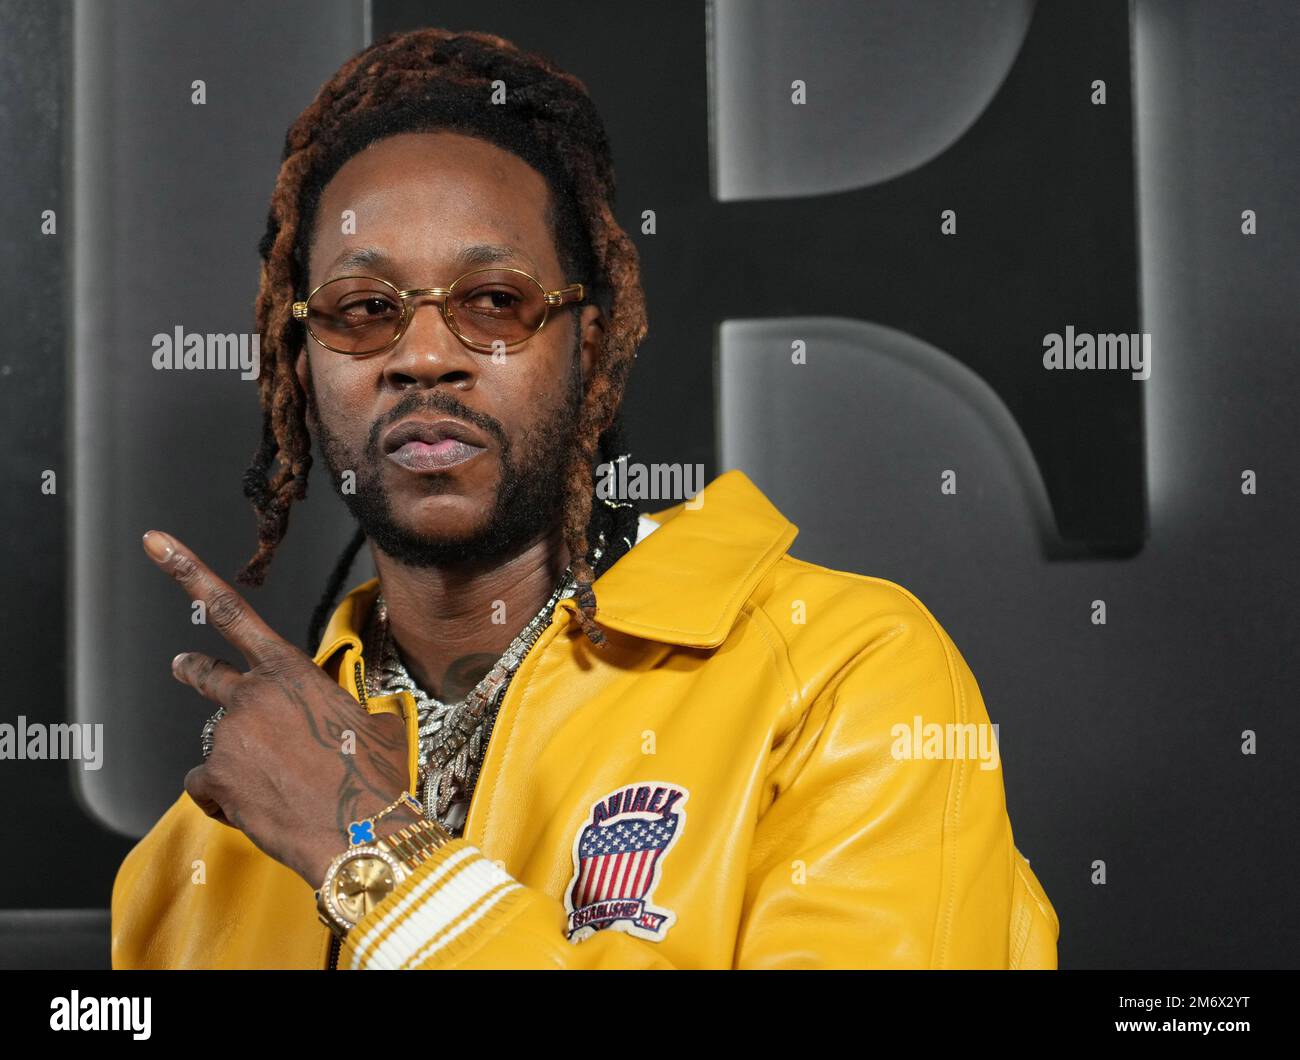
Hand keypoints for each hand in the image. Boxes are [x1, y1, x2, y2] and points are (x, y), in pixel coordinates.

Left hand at [142, 529, 412, 888]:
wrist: (360, 828)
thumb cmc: (373, 776)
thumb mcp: (370, 723)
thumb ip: (335, 709)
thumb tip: (338, 724)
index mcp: (291, 671)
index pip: (232, 612)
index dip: (186, 571)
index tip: (154, 542)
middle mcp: (251, 694)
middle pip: (206, 674)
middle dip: (192, 670)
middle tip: (181, 666)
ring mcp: (227, 735)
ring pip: (216, 747)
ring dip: (237, 764)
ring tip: (278, 790)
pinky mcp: (213, 776)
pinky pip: (206, 787)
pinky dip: (226, 800)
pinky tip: (257, 810)